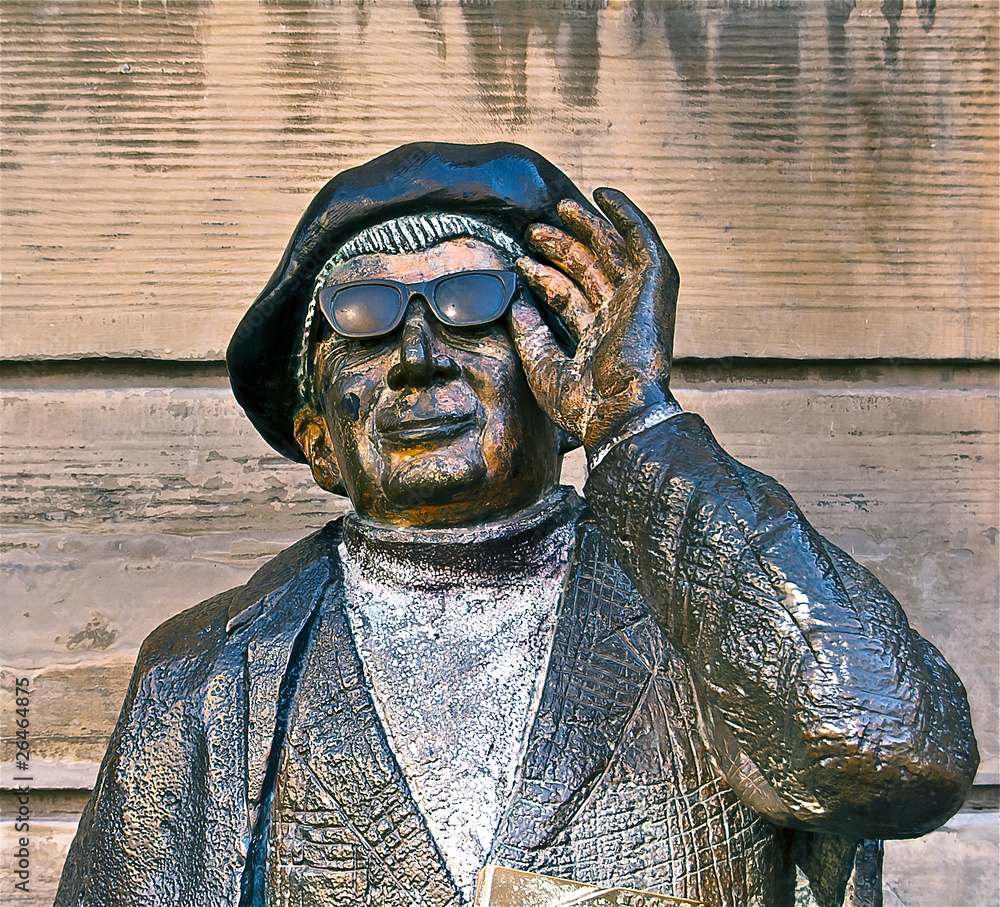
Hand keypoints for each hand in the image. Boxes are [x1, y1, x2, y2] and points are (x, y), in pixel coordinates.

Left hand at [509, 188, 678, 454]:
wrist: (619, 413)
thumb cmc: (585, 406)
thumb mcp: (544, 367)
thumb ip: (529, 333)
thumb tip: (512, 304)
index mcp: (599, 338)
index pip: (570, 297)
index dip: (545, 278)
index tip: (519, 263)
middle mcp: (621, 316)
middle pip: (589, 270)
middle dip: (561, 247)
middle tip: (533, 230)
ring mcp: (638, 300)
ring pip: (611, 251)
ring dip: (586, 227)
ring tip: (558, 209)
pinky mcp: (656, 286)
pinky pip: (643, 241)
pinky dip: (627, 215)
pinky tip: (604, 194)